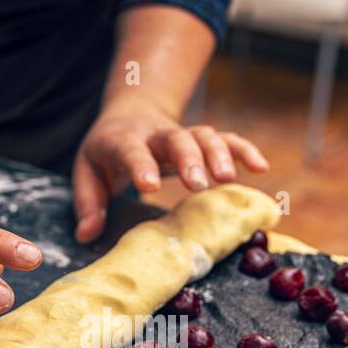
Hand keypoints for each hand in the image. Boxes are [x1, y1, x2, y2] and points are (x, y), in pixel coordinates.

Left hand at [71, 98, 268, 242]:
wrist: (131, 112)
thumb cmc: (107, 150)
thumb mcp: (87, 171)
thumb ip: (87, 202)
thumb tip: (86, 234)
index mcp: (121, 140)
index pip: (131, 149)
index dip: (141, 164)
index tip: (152, 185)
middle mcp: (155, 134)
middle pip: (175, 138)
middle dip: (189, 158)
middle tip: (200, 184)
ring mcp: (181, 134)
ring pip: (203, 135)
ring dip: (218, 154)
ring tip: (229, 179)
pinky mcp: (201, 139)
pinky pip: (225, 139)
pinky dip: (243, 149)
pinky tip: (261, 167)